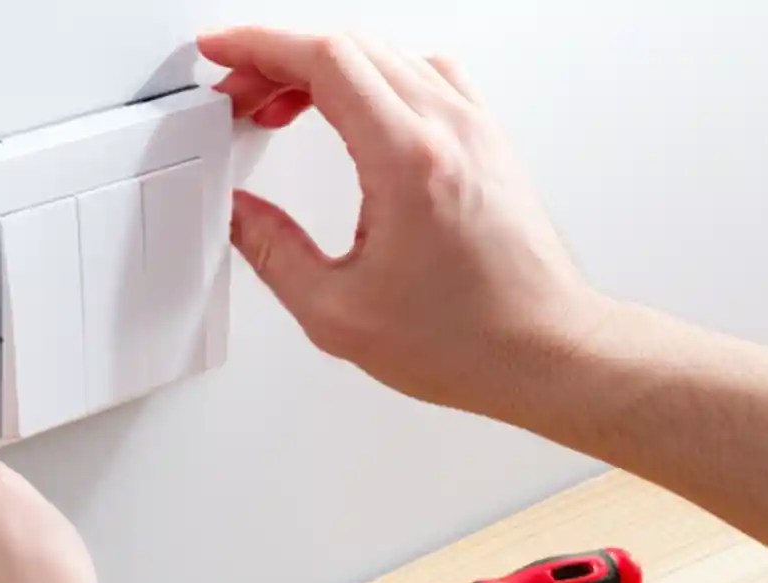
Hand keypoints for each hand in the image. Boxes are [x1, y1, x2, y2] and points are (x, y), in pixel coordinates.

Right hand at [200, 28, 610, 412]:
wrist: (544, 352)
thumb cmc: (467, 340)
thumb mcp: (337, 311)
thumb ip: (273, 252)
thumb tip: (238, 213)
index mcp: (409, 161)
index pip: (326, 60)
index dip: (261, 45)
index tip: (223, 50)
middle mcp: (448, 130)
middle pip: (351, 48)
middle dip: (278, 59)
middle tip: (239, 93)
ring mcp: (475, 128)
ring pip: (386, 55)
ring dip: (324, 67)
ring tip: (283, 105)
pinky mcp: (487, 140)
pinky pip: (423, 75)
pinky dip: (372, 77)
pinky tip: (352, 110)